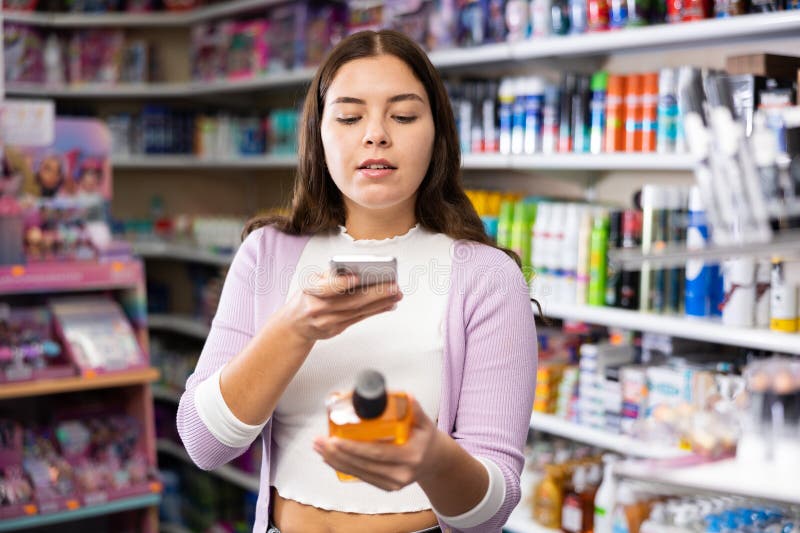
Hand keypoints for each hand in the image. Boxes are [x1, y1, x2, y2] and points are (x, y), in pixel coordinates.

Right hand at [279, 270, 402, 341]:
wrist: (295, 324)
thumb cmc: (308, 296)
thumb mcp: (313, 280)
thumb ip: (333, 274)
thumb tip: (362, 269)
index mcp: (310, 289)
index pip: (326, 287)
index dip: (342, 282)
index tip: (358, 276)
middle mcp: (317, 307)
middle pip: (350, 301)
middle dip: (375, 293)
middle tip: (393, 286)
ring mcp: (326, 321)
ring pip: (358, 311)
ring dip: (381, 303)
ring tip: (396, 294)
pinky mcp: (335, 330)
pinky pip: (359, 319)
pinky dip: (375, 311)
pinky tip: (388, 304)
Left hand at [313, 397, 448, 490]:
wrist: (435, 462)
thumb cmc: (426, 438)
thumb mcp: (425, 422)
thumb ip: (415, 409)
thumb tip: (406, 396)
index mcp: (410, 457)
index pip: (377, 453)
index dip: (353, 447)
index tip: (335, 438)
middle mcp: (401, 474)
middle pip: (363, 465)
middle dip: (337, 454)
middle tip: (319, 441)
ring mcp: (393, 483)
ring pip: (358, 473)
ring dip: (335, 461)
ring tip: (318, 447)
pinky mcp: (387, 487)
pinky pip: (361, 477)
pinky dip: (343, 468)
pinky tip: (329, 458)